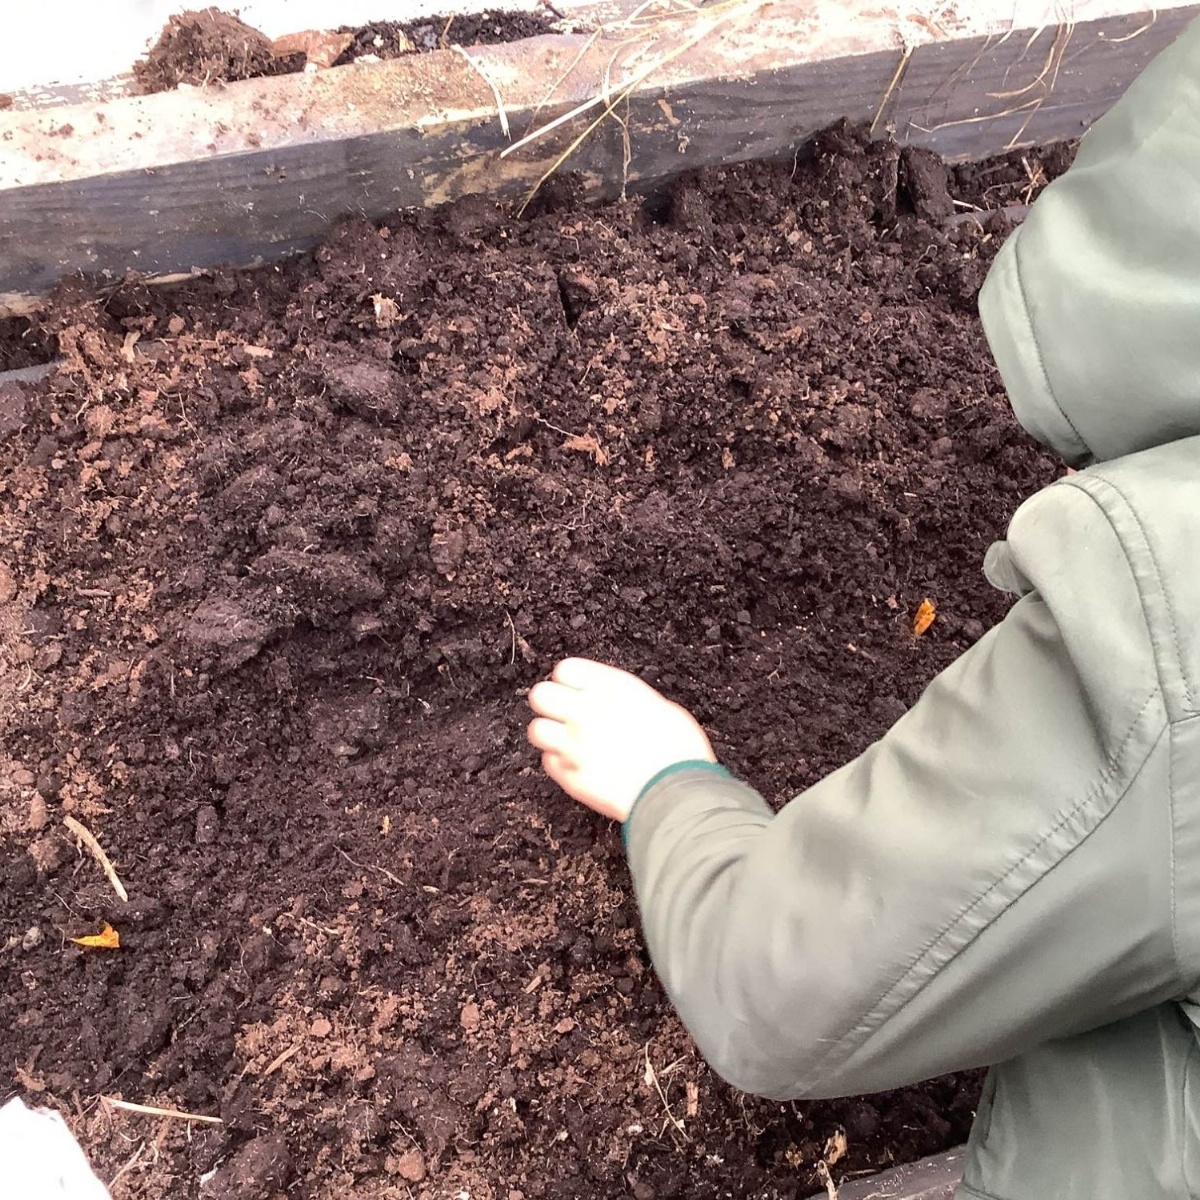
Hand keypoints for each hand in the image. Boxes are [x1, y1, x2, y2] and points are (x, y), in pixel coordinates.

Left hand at [527, 658, 715, 820]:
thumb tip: (620, 704)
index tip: (573, 688)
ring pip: (536, 730)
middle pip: (540, 695)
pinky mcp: (570, 776)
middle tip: (562, 713)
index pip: (565, 669)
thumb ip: (628, 701)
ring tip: (567, 741)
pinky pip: (550, 762)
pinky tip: (578, 765)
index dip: (568, 680)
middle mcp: (586, 712)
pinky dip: (560, 763)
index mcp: (610, 688)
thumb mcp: (661, 708)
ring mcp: (574, 745)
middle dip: (550, 703)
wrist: (674, 793)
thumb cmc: (678, 752)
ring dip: (549, 734)